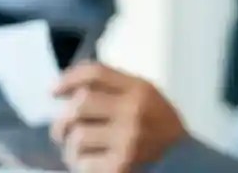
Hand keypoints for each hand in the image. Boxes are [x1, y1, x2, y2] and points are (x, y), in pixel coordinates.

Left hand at [52, 63, 186, 172]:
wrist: (183, 159)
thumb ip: (118, 89)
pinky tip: (93, 164)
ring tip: (80, 152)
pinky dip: (82, 165)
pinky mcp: (121, 165)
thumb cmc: (160, 127)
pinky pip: (83, 163)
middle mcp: (134, 111)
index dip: (69, 79)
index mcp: (140, 90)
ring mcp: (128, 139)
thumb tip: (71, 90)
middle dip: (63, 120)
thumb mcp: (147, 98)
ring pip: (77, 137)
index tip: (54, 91)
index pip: (96, 73)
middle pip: (80, 104)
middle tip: (61, 131)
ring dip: (71, 148)